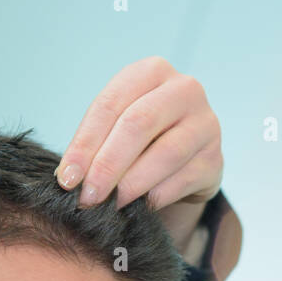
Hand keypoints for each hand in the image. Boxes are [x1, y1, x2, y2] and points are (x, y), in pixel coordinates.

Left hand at [53, 56, 222, 215]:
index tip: (67, 179)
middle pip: (138, 124)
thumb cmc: (138, 141)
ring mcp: (205, 123)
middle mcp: (183, 89)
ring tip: (110, 206)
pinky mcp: (215, 158)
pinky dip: (155, 198)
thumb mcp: (112, 130)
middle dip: (107, 166)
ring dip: (131, 185)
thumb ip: (92, 147)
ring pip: (164, 154)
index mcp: (150, 72)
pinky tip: (139, 208)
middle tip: (87, 197)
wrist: (182, 160)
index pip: (110, 104)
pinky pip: (181, 180)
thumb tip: (70, 179)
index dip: (85, 144)